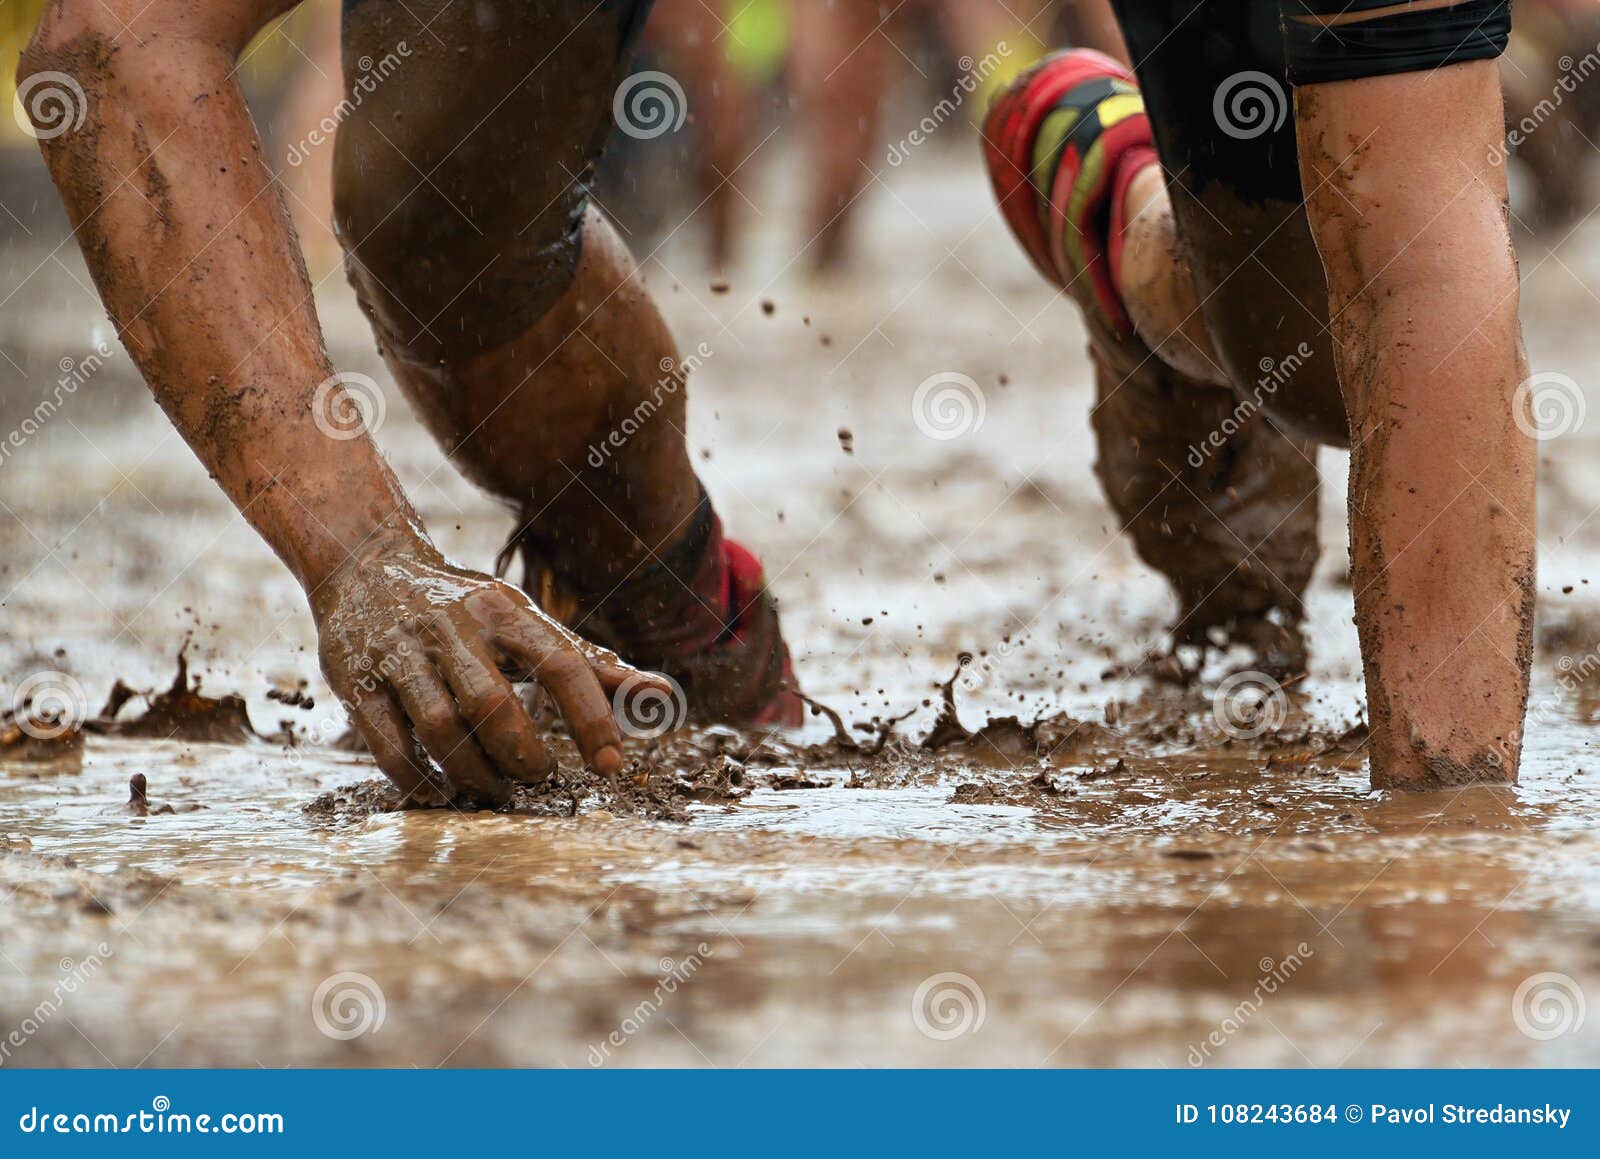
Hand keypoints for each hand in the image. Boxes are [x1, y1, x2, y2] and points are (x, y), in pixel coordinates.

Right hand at [311, 538, 670, 807]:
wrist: (366, 566)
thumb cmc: (467, 608)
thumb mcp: (526, 620)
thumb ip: (590, 661)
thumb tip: (663, 695)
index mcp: (504, 610)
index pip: (560, 663)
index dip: (591, 717)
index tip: (611, 765)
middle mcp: (452, 628)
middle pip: (493, 704)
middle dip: (523, 754)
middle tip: (541, 778)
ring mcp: (401, 655)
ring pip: (442, 729)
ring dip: (476, 774)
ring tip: (496, 791)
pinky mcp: (358, 682)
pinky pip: (389, 745)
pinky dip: (419, 779)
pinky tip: (441, 793)